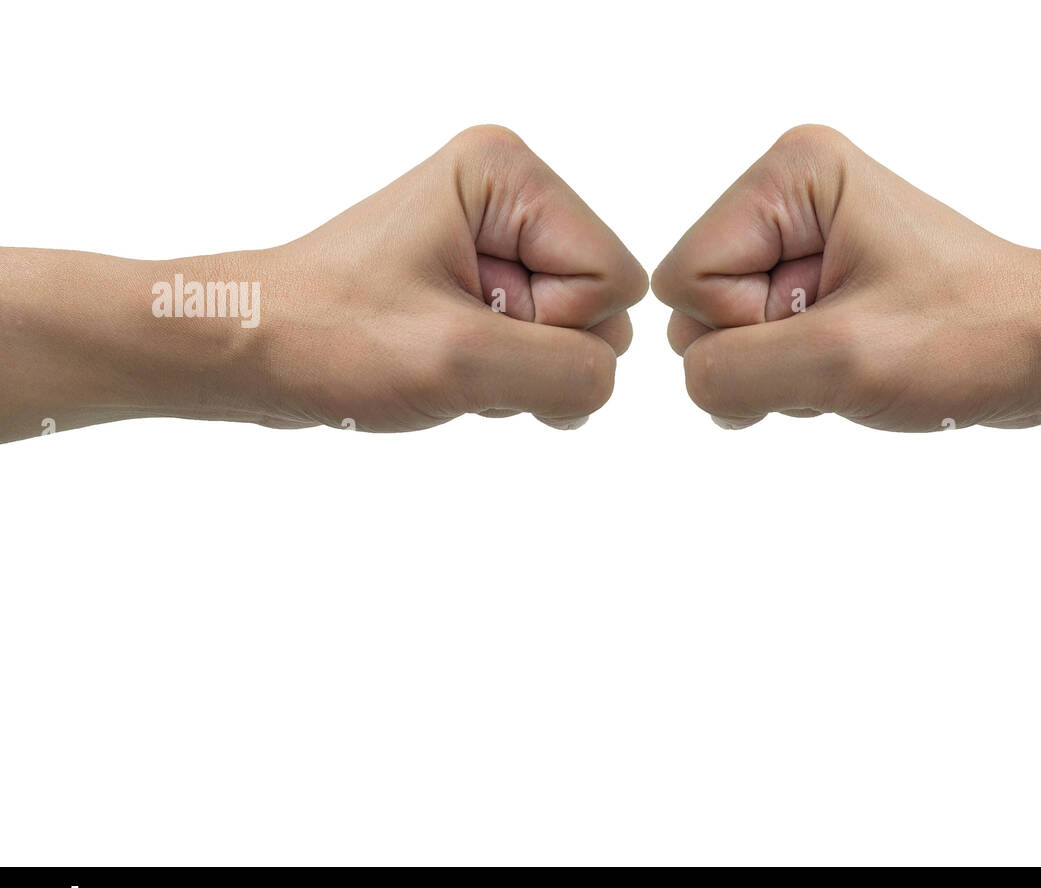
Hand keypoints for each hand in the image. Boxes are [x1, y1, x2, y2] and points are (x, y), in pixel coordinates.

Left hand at [0, 125, 647, 441]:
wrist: (249, 353)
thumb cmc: (329, 339)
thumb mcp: (459, 361)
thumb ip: (569, 371)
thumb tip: (604, 382)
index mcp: (508, 175)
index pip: (613, 279)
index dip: (554, 328)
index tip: (471, 326)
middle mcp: (511, 197)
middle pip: (601, 307)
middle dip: (537, 354)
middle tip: (456, 351)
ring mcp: (499, 242)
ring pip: (575, 336)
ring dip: (517, 374)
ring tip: (444, 360)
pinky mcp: (485, 283)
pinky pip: (542, 349)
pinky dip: (504, 380)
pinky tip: (449, 370)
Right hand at [652, 125, 1040, 439]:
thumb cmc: (971, 339)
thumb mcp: (841, 360)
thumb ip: (730, 371)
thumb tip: (696, 380)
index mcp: (791, 176)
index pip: (685, 277)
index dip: (744, 327)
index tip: (827, 325)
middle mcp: (788, 198)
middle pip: (698, 307)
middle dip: (763, 354)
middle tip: (843, 351)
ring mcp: (800, 244)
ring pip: (724, 338)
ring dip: (783, 374)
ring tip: (856, 360)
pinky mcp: (814, 284)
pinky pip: (757, 350)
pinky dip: (796, 380)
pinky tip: (851, 369)